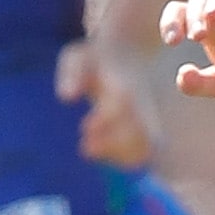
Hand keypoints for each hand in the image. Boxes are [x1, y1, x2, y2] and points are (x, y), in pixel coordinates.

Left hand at [56, 38, 159, 168]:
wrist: (128, 53)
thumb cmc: (95, 59)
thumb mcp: (79, 57)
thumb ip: (73, 73)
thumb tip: (66, 97)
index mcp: (125, 84)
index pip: (121, 106)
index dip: (105, 121)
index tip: (84, 128)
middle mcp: (141, 104)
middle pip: (139, 130)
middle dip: (113, 144)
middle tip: (84, 148)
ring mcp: (147, 117)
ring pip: (145, 145)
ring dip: (119, 155)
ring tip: (91, 150)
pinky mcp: (147, 129)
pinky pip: (144, 151)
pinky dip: (126, 160)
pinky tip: (103, 154)